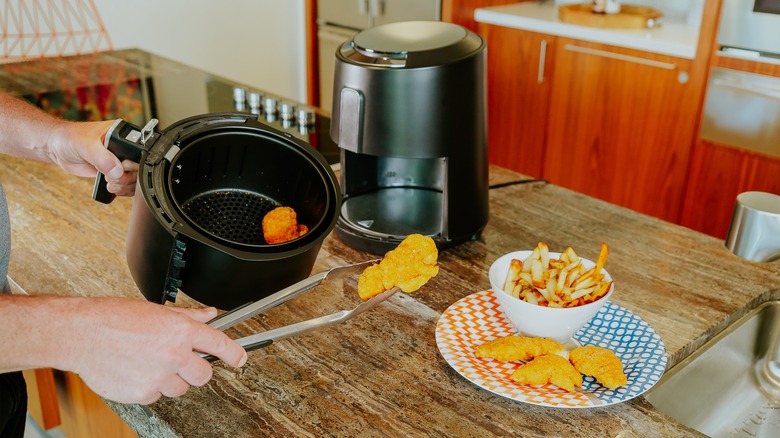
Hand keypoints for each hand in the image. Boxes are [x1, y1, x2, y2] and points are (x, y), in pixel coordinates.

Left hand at [50, 120, 137, 196]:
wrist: (57, 148)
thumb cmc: (70, 138)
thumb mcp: (85, 145)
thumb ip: (101, 157)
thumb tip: (117, 170)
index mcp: (122, 134)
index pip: (139, 150)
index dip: (134, 162)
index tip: (122, 166)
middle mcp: (124, 148)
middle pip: (140, 167)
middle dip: (128, 177)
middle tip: (111, 176)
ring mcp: (120, 161)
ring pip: (135, 178)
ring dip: (125, 185)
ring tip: (109, 183)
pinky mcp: (114, 172)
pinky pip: (126, 183)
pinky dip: (122, 189)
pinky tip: (111, 187)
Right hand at [65, 298, 246, 404]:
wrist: (81, 334)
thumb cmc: (113, 319)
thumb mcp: (157, 311)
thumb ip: (188, 316)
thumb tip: (210, 313)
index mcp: (181, 330)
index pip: (220, 344)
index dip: (235, 354)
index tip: (240, 359)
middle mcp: (174, 353)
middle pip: (204, 374)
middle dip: (196, 370)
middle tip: (180, 362)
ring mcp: (159, 375)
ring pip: (181, 388)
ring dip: (171, 380)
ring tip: (149, 363)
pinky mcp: (143, 392)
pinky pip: (157, 396)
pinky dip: (150, 388)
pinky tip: (136, 371)